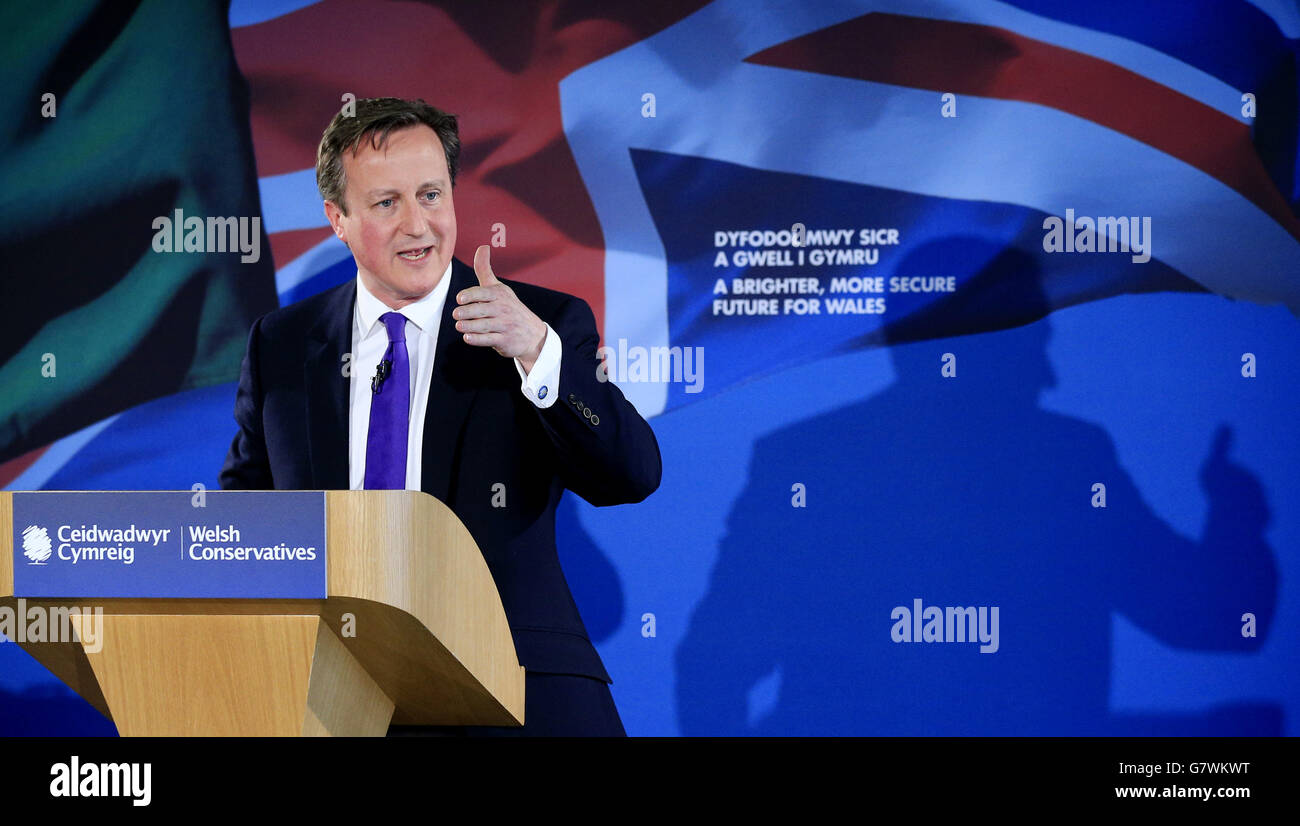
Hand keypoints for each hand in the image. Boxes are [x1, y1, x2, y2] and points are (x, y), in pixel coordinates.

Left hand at [453, 245, 546, 370]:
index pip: (483, 293)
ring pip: (484, 325)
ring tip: (459, 326)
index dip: (471, 296)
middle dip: (467, 312)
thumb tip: (483, 246)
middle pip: (481, 310)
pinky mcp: (504, 341)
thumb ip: (485, 269)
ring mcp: (504, 325)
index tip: (460, 299)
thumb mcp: (499, 288)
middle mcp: (503, 309)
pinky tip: (467, 337)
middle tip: (456, 314)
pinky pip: (489, 340)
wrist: (532, 334)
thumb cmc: (509, 308)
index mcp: (499, 294)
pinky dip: (477, 339)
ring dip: (470, 326)